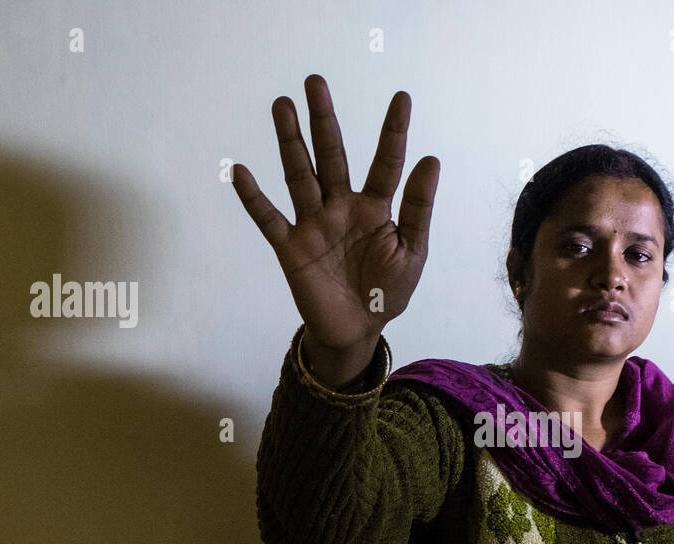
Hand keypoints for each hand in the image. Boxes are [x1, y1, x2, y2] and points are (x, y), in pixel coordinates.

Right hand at [233, 74, 439, 352]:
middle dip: (324, 120)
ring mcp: (313, 225)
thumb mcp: (413, 251)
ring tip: (282, 105)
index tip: (402, 97)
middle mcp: (341, 207)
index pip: (386, 163)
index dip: (393, 132)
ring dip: (290, 142)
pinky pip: (269, 219)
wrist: (358, 331)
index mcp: (375, 208)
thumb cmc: (387, 291)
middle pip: (332, 156)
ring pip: (299, 175)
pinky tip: (241, 171)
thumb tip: (432, 159)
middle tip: (316, 82)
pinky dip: (253, 198)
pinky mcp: (291, 248)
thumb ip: (419, 208)